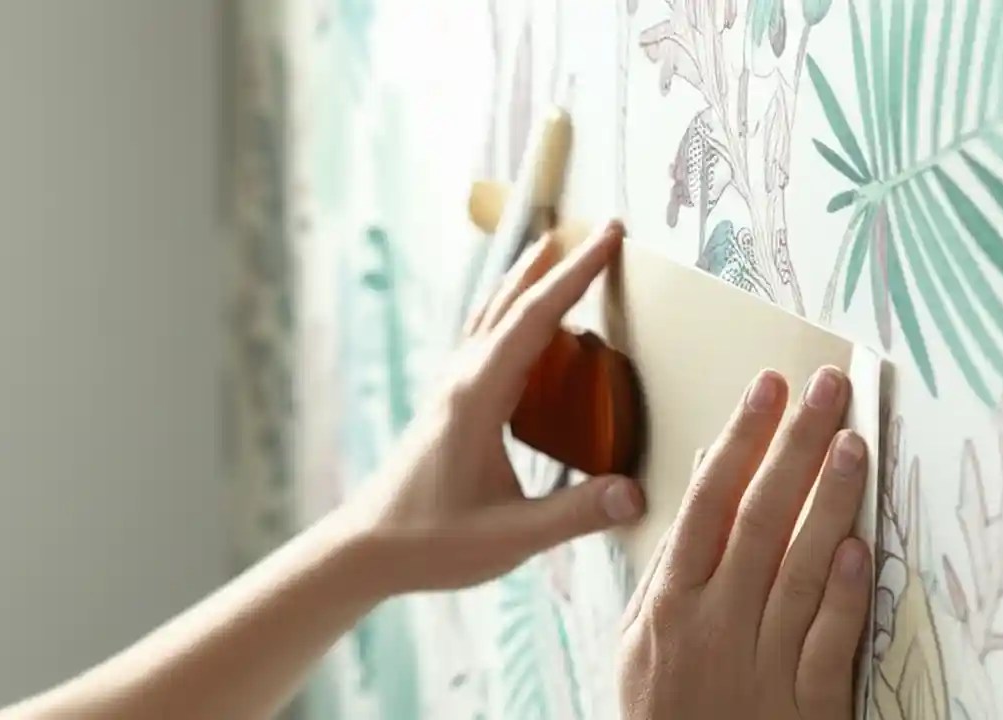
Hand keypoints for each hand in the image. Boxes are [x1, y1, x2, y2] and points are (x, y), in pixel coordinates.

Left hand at [356, 221, 644, 593]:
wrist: (367, 547)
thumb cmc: (431, 541)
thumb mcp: (510, 536)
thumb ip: (574, 514)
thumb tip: (635, 494)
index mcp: (478, 396)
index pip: (535, 318)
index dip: (576, 275)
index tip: (609, 238)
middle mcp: (462, 378)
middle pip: (511, 300)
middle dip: (558, 262)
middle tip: (599, 230)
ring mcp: (452, 386)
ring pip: (492, 312)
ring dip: (527, 278)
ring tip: (555, 250)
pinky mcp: (449, 400)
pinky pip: (484, 336)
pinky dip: (511, 311)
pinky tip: (520, 320)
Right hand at [618, 367, 870, 718]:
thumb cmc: (663, 709)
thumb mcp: (639, 640)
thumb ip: (669, 563)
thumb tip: (705, 482)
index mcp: (671, 603)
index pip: (709, 503)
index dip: (741, 440)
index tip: (766, 389)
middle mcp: (715, 625)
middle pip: (761, 519)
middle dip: (794, 446)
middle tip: (825, 388)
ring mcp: (762, 665)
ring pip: (801, 569)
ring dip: (830, 501)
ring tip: (852, 442)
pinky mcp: (806, 706)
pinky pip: (829, 642)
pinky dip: (847, 593)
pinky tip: (861, 544)